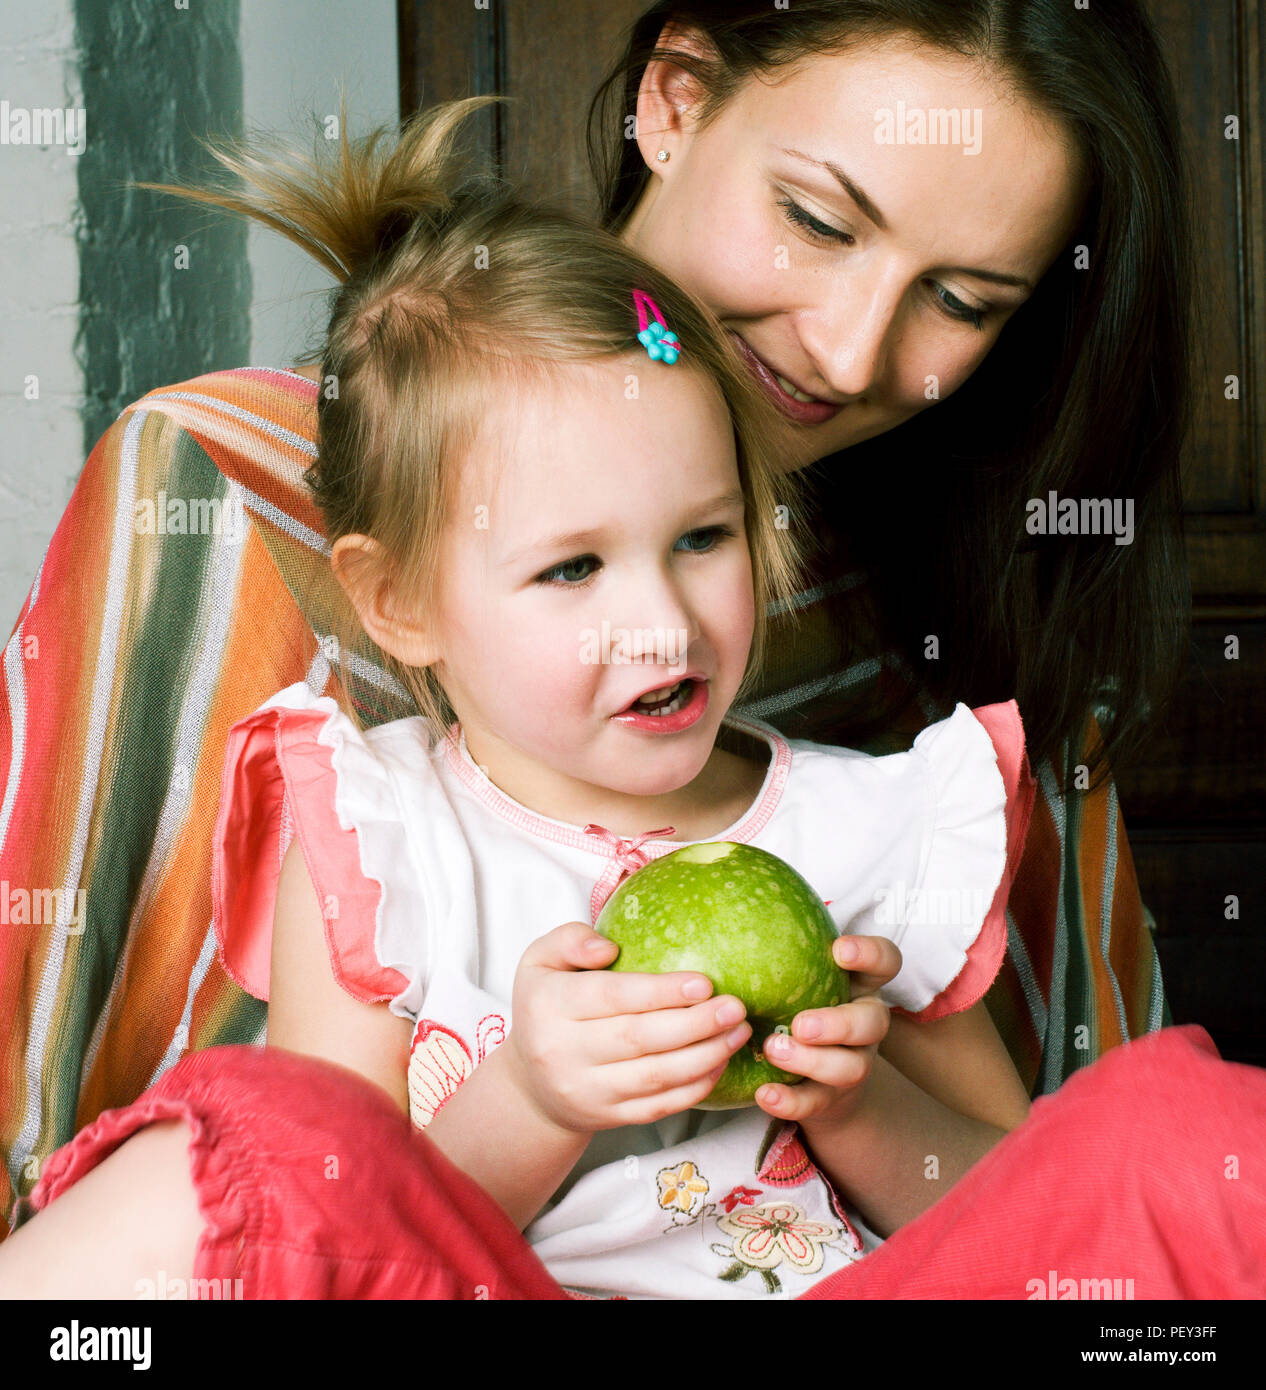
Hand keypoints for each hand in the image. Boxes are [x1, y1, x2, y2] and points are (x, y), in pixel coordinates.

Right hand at [502, 921, 753, 1135]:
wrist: (532, 1085)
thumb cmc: (547, 1007)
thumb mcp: (540, 960)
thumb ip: (570, 940)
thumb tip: (607, 948)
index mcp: (550, 1006)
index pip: (612, 998)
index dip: (661, 992)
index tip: (704, 983)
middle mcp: (563, 1052)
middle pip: (640, 1039)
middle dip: (695, 1024)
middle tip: (735, 1007)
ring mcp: (586, 1091)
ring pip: (655, 1077)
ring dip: (705, 1056)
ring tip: (738, 1032)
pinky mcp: (607, 1119)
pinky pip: (659, 1106)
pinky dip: (695, 1086)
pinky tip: (719, 1061)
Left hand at [752, 934, 900, 1127]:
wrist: (814, 1080)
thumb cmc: (796, 1005)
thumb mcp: (796, 974)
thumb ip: (777, 945)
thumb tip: (729, 896)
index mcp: (860, 986)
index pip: (885, 962)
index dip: (870, 955)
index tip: (839, 950)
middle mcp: (866, 1025)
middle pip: (873, 1022)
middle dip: (839, 1023)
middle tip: (802, 1024)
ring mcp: (853, 1064)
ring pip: (849, 1067)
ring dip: (812, 1061)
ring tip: (773, 1051)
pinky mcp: (831, 1100)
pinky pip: (815, 1103)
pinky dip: (790, 1100)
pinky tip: (764, 1094)